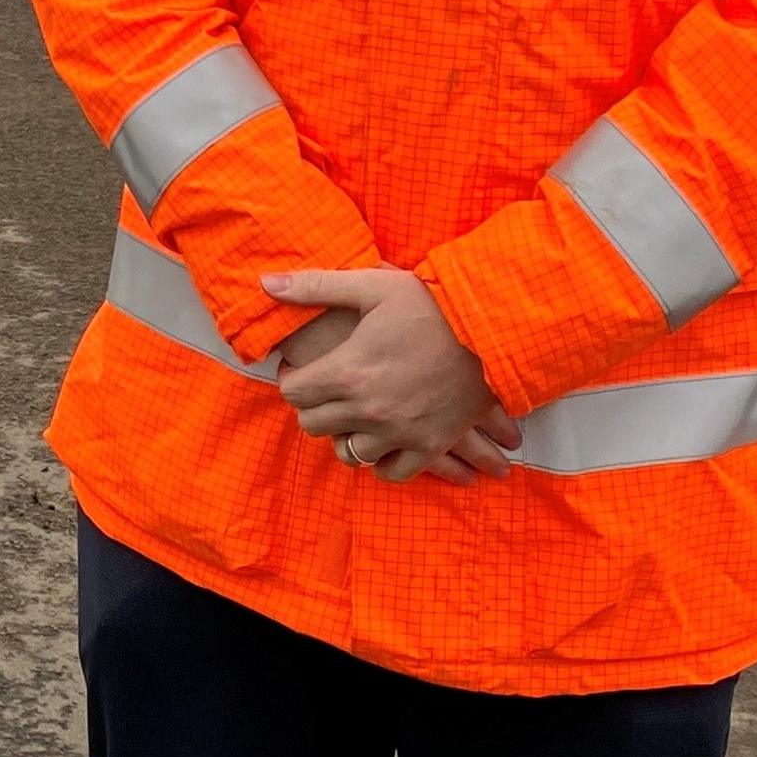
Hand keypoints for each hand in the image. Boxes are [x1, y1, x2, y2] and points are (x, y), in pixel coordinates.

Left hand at [262, 266, 519, 484]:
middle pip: (314, 425)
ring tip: (353, 417)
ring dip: (346, 435)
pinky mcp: (429, 445)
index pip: (294, 392)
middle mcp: (368, 409)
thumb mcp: (371, 285)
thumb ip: (315, 287)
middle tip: (325, 393)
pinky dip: (382, 462)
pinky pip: (392, 473)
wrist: (491, 330)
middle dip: (314, 407)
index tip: (303, 372)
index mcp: (348, 370)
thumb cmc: (429, 304)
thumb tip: (265, 283)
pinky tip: (382, 444)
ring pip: (349, 453)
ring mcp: (399, 432)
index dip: (294, 380)